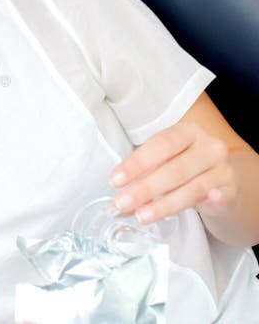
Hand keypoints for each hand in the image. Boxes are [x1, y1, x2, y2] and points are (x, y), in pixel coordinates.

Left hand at [108, 121, 238, 223]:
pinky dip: (214, 198)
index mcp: (187, 132)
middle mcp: (208, 146)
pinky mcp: (232, 190)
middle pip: (174, 168)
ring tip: (141, 215)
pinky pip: (219, 196)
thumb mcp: (164, 162)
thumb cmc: (184, 166)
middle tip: (122, 202)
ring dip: (163, 204)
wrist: (220, 179)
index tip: (115, 180)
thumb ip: (143, 175)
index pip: (160, 144)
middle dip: (145, 188)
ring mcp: (223, 168)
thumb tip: (119, 198)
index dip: (137, 163)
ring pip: (192, 188)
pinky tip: (209, 201)